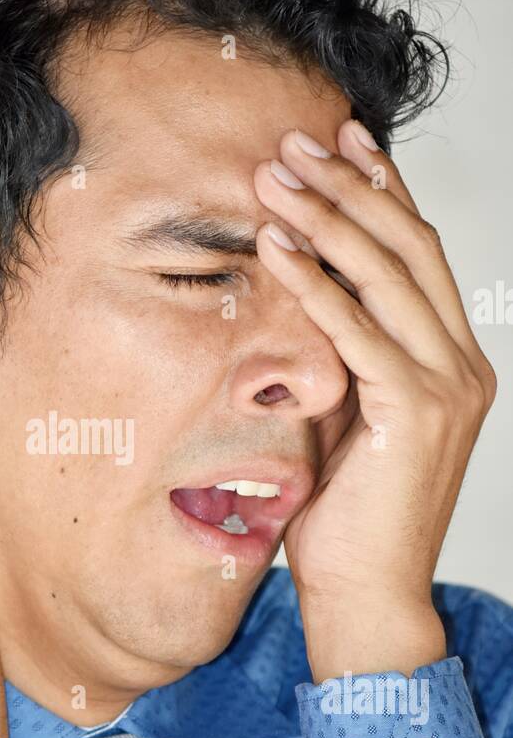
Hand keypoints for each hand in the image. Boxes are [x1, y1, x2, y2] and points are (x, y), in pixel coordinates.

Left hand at [253, 120, 495, 681]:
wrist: (366, 596)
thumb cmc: (348, 517)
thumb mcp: (351, 418)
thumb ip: (346, 357)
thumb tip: (307, 292)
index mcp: (455, 362)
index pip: (421, 254)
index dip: (383, 189)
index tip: (342, 141)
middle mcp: (464, 365)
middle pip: (410, 247)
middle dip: (350, 186)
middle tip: (294, 144)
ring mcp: (448, 386)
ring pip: (387, 275)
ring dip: (326, 219)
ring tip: (273, 179)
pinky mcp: (417, 411)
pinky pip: (358, 330)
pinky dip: (314, 283)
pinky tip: (275, 246)